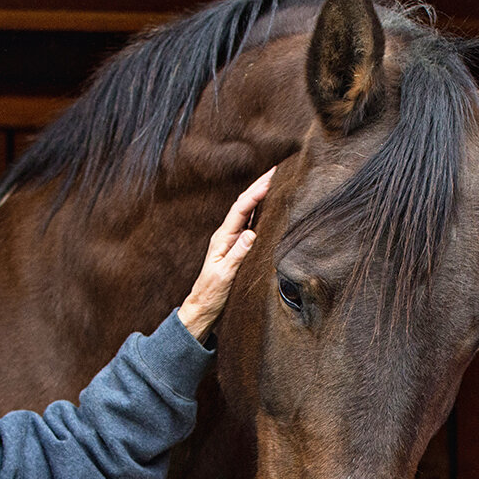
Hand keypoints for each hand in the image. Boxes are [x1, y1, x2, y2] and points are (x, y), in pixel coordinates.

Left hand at [178, 168, 274, 339]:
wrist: (203, 307)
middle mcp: (225, 235)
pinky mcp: (235, 248)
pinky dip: (259, 211)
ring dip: (259, 196)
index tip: (270, 178)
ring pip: (246, 212)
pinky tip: (266, 208)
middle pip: (244, 205)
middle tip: (276, 171)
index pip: (241, 209)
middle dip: (259, 186)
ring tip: (274, 182)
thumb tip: (251, 233)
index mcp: (222, 238)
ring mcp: (230, 240)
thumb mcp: (224, 275)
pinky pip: (248, 224)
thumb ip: (237, 254)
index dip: (256, 192)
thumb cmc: (211, 293)